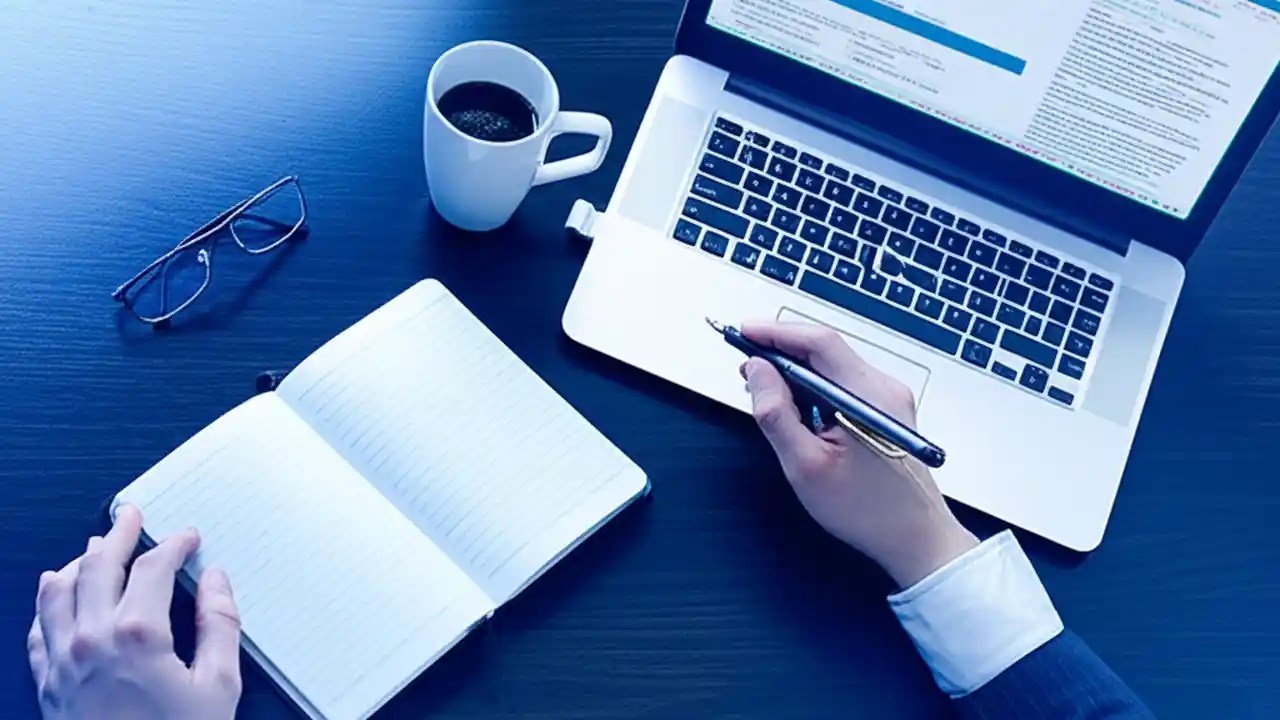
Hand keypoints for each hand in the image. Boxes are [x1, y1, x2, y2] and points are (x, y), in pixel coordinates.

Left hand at [28, 505, 242, 719]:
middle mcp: (91, 639)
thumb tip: (214, 580)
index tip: (187, 539)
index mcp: (138, 634)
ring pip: (57, 590)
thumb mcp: (218, 686)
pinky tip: (61, 597)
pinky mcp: (47, 685)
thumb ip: (219, 624)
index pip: (152, 567)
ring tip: (95, 548)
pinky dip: (49, 603)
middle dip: (119, 535)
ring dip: (77, 561)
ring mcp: (62, 662)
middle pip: (98, 566)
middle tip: (132, 517)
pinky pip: (38, 629)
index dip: (173, 545)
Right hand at [741, 323, 977, 587]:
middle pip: (826, 350)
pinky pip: (843, 385)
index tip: (743, 333)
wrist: (917, 540)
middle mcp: (884, 388)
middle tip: (744, 363)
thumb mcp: (806, 466)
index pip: (818, 343)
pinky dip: (813, 388)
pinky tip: (794, 408)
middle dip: (780, 351)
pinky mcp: (885, 411)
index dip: (775, 333)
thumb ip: (776, 414)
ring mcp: (888, 399)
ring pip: (832, 368)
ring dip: (795, 372)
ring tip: (763, 388)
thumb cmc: (867, 511)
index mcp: (868, 396)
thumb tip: (757, 372)